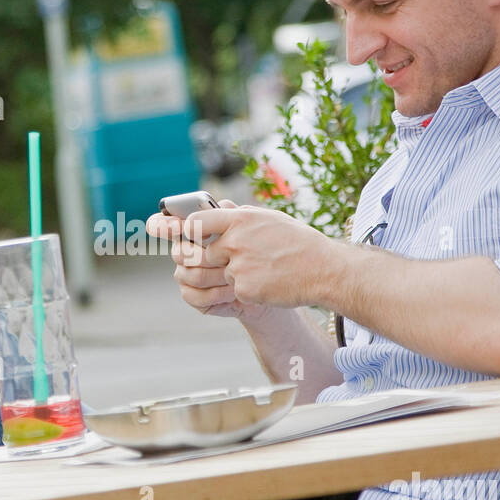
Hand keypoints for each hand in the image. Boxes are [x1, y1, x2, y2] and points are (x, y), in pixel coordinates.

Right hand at [147, 199, 258, 319]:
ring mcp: (185, 274)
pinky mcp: (192, 295)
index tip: (177, 226)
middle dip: (205, 256)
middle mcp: (183, 251)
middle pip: (178, 252)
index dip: (162, 224)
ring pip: (190, 275)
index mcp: (189, 229)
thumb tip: (215, 208)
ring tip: (237, 274)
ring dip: (218, 275)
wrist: (265, 281)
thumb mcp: (243, 225)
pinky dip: (218, 293)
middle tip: (228, 258)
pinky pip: (196, 296)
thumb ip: (226, 213)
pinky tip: (232, 291)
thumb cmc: (252, 249)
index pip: (160, 223)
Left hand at [168, 202, 329, 309]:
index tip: (175, 231)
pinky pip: (234, 291)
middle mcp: (235, 241)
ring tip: (260, 270)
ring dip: (233, 275)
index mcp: (241, 219)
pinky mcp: (243, 290)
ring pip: (220, 274)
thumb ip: (242, 215)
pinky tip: (268, 283)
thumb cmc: (300, 243)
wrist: (324, 270)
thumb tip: (224, 208)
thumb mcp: (270, 218)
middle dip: (207, 259)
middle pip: (200, 253)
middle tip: (220, 259)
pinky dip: (248, 290)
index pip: (196, 221)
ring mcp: (238, 267)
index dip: (184, 229)